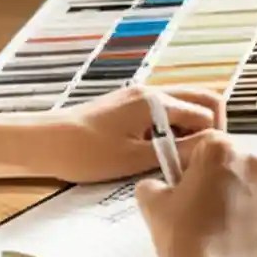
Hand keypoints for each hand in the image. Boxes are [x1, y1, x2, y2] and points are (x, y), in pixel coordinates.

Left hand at [33, 85, 224, 182]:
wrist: (43, 143)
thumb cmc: (85, 153)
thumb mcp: (135, 159)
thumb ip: (177, 151)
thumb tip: (211, 148)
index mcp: (155, 102)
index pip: (205, 112)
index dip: (212, 138)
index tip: (206, 164)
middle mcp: (152, 92)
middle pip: (202, 98)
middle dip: (213, 125)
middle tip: (206, 156)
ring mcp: (141, 96)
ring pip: (186, 103)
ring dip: (195, 126)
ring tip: (185, 157)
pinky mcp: (131, 105)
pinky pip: (168, 110)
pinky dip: (178, 126)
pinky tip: (166, 151)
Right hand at [136, 130, 256, 256]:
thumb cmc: (183, 235)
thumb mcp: (153, 204)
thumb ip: (152, 184)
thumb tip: (157, 186)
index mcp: (220, 149)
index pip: (202, 143)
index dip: (189, 162)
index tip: (180, 184)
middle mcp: (251, 161)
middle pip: (228, 161)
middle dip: (213, 177)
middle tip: (196, 205)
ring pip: (245, 182)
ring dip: (233, 194)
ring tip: (215, 223)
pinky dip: (248, 213)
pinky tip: (232, 234)